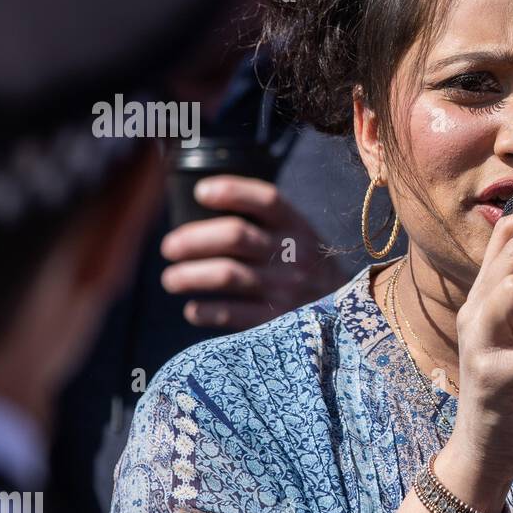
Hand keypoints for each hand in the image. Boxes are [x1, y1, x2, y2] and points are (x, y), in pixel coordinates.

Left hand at [160, 175, 349, 328]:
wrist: (344, 314)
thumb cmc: (306, 269)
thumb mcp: (300, 238)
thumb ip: (266, 224)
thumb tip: (201, 211)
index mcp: (298, 228)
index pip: (266, 200)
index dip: (231, 191)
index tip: (201, 192)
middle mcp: (295, 255)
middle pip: (236, 236)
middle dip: (194, 239)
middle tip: (169, 247)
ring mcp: (286, 288)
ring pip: (228, 275)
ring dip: (190, 276)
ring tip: (170, 279)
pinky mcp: (278, 320)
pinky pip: (232, 314)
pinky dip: (205, 312)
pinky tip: (193, 309)